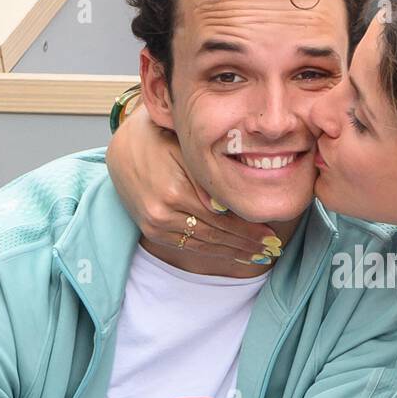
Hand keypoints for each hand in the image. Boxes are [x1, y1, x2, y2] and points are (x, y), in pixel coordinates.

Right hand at [106, 106, 278, 263]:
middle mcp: (163, 212)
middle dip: (247, 244)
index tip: (272, 236)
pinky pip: (189, 246)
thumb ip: (207, 179)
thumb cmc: (162, 141)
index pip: (222, 217)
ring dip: (233, 252)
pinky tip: (233, 253)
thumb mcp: (186, 151)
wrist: (124, 149)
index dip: (249, 229)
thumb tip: (229, 207)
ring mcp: (156, 225)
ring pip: (203, 244)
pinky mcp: (152, 231)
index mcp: (175, 190)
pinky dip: (214, 251)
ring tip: (259, 256)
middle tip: (272, 250)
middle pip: (215, 234)